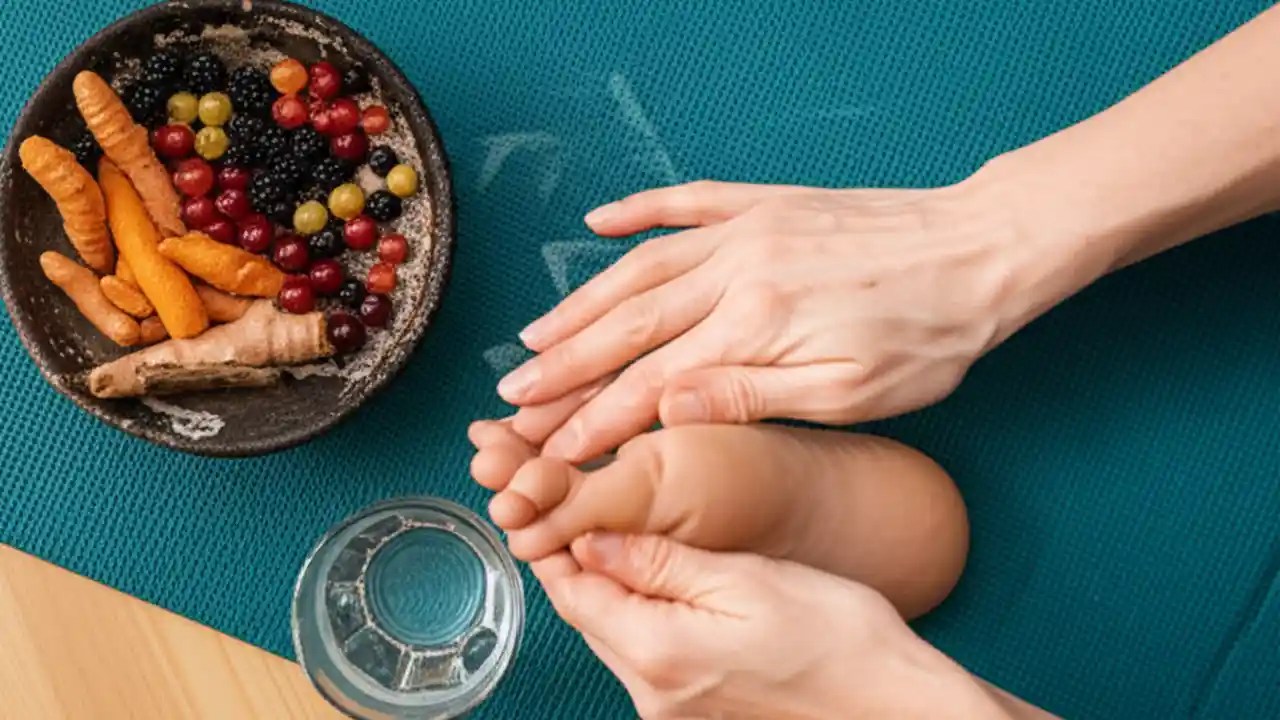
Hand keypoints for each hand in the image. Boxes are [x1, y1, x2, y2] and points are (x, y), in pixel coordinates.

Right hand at [499, 176, 1106, 460]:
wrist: (981, 249)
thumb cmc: (927, 336)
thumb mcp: (851, 392)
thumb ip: (750, 398)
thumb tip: (665, 407)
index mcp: (755, 328)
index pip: (650, 384)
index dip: (593, 421)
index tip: (549, 448)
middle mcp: (736, 272)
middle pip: (628, 326)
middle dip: (564, 367)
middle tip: (513, 396)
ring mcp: (747, 229)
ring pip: (641, 268)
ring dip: (582, 303)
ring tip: (536, 335)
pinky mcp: (765, 203)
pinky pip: (686, 201)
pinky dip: (636, 211)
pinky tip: (597, 222)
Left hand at [533, 532, 1006, 718]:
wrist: (893, 705)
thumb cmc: (838, 637)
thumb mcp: (746, 578)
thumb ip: (661, 561)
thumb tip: (591, 536)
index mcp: (657, 651)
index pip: (572, 590)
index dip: (551, 539)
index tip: (540, 496)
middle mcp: (651, 692)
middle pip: (585, 614)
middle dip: (571, 558)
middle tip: (566, 500)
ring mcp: (669, 709)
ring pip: (610, 633)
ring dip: (601, 585)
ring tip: (610, 530)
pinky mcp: (691, 713)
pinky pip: (642, 654)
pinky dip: (634, 613)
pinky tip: (655, 579)